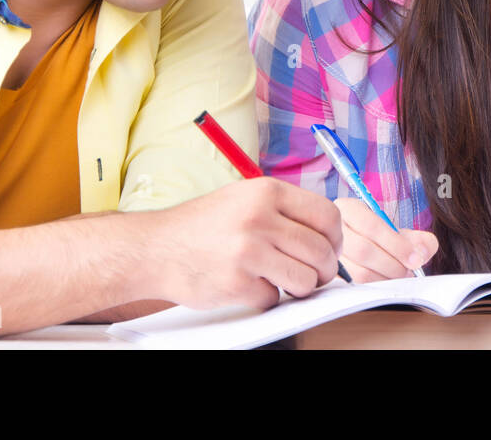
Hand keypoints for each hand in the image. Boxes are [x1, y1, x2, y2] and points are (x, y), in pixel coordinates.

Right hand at [144, 177, 343, 309]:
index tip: (331, 250)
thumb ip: (283, 209)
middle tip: (314, 275)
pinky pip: (274, 298)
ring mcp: (248, 251)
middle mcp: (260, 218)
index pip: (327, 216)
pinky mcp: (237, 283)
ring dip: (300, 287)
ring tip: (283, 282)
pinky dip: (267, 297)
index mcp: (267, 192)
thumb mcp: (243, 198)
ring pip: (305, 279)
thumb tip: (328, 233)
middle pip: (321, 251)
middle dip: (324, 270)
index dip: (335, 238)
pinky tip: (250, 285)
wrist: (155, 248)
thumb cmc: (203, 226)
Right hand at [333, 198, 437, 281]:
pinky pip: (354, 288)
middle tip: (408, 271)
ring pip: (357, 272)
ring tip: (398, 277)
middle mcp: (333, 230)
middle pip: (363, 250)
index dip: (397, 245)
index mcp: (349, 209)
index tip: (415, 259)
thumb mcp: (401, 234)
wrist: (366, 252)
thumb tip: (422, 253)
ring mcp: (329, 255)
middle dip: (392, 265)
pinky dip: (375, 289)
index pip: (371, 225)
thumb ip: (419, 240)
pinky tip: (384, 284)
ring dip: (385, 278)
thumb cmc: (382, 242)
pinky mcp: (330, 278)